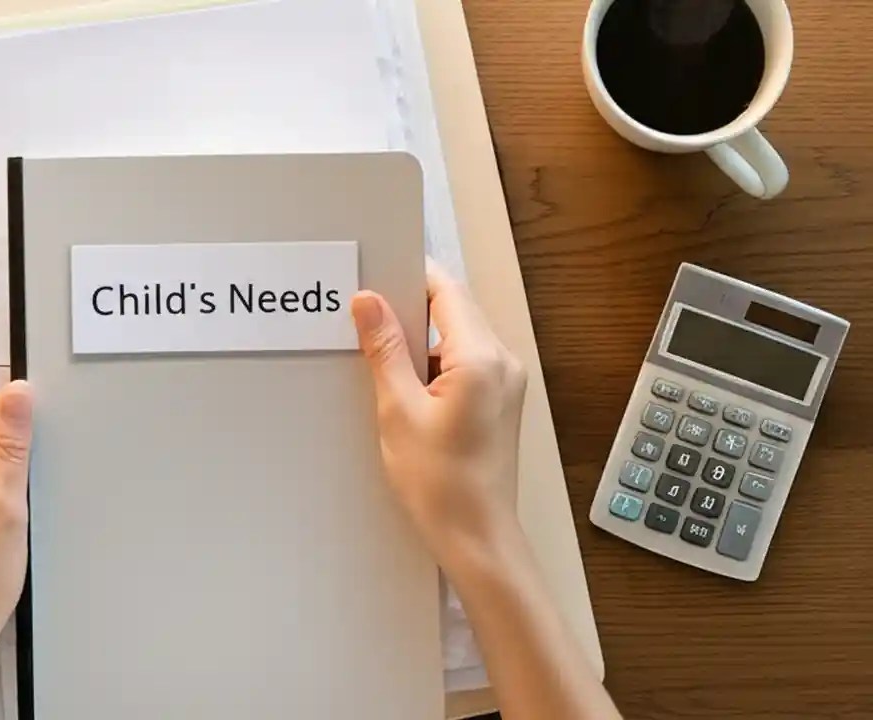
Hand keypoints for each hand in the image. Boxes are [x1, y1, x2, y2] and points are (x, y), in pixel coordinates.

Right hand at [350, 259, 526, 566]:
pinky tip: (405, 385)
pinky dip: (435, 363)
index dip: (409, 278)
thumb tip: (368, 301)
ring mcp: (506, 381)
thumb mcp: (399, 411)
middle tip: (366, 319)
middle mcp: (503, 361)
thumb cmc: (439, 483)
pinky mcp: (500, 399)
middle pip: (454, 309)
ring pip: (458, 335)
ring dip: (420, 339)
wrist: (477, 537)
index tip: (373, 279)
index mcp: (481, 358)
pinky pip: (466, 361)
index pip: (445, 290)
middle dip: (409, 309)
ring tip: (380, 358)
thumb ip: (385, 350)